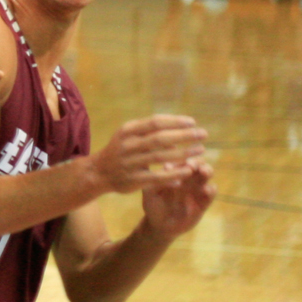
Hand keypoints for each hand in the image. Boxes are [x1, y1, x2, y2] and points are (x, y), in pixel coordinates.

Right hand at [84, 114, 205, 193]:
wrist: (98, 173)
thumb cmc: (120, 150)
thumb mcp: (128, 135)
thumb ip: (149, 130)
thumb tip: (178, 128)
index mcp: (127, 131)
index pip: (155, 122)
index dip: (175, 121)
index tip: (193, 122)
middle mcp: (127, 146)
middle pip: (160, 139)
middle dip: (184, 136)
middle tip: (203, 134)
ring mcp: (130, 163)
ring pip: (161, 157)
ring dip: (184, 154)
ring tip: (200, 150)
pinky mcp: (133, 180)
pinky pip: (158, 177)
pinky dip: (174, 174)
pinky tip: (188, 171)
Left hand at [140, 157, 215, 236]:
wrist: (159, 225)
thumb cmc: (153, 205)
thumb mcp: (150, 191)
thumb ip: (157, 179)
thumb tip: (167, 166)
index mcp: (176, 172)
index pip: (183, 158)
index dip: (181, 157)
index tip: (175, 162)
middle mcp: (188, 177)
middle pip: (199, 162)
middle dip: (197, 161)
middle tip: (192, 165)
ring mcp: (197, 189)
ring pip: (207, 173)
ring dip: (207, 170)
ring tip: (203, 172)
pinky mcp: (203, 202)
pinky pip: (211, 193)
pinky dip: (211, 189)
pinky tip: (206, 189)